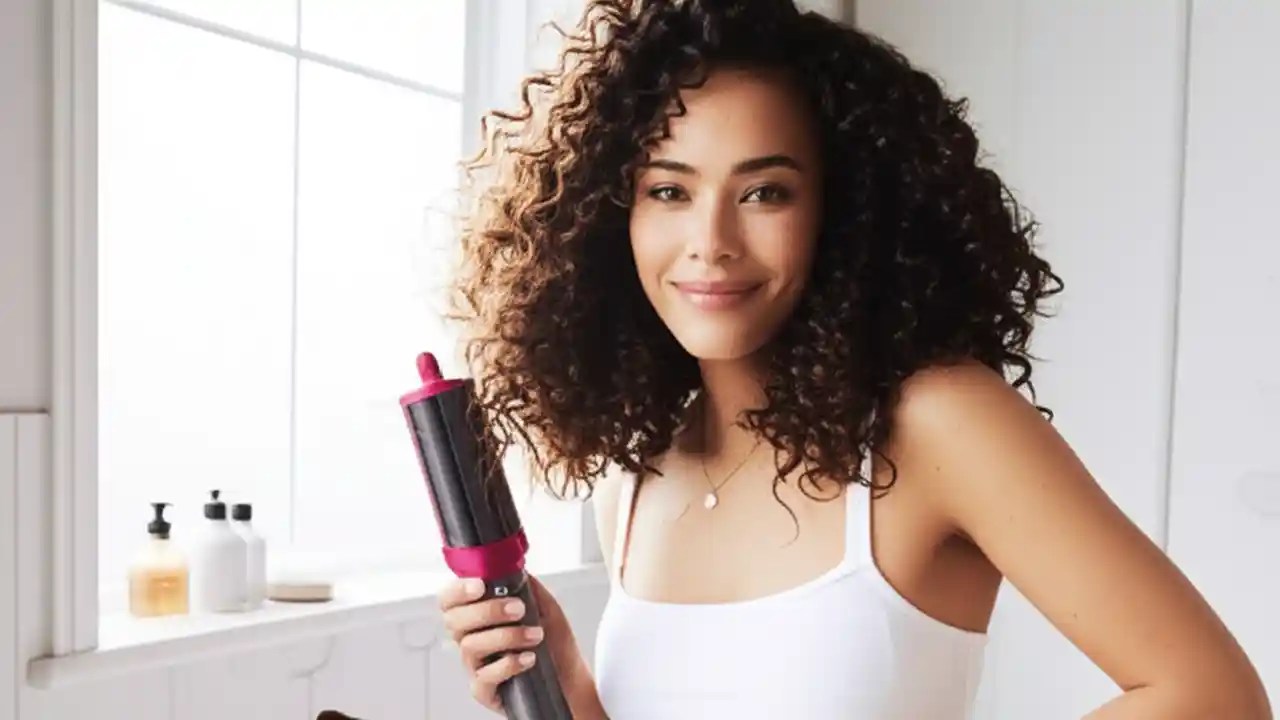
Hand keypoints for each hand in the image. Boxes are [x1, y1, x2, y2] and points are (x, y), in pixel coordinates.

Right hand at [439, 574, 592, 715]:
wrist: (571, 677)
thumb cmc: (554, 643)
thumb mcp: (545, 607)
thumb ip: (527, 586)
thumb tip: (514, 568)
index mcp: (478, 616)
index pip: (450, 600)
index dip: (458, 590)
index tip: (481, 585)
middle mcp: (471, 639)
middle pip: (454, 621)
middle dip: (488, 611)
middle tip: (519, 609)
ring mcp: (475, 666)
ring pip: (469, 646)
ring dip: (506, 636)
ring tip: (535, 635)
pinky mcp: (484, 690)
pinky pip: (483, 677)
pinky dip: (508, 664)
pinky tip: (528, 658)